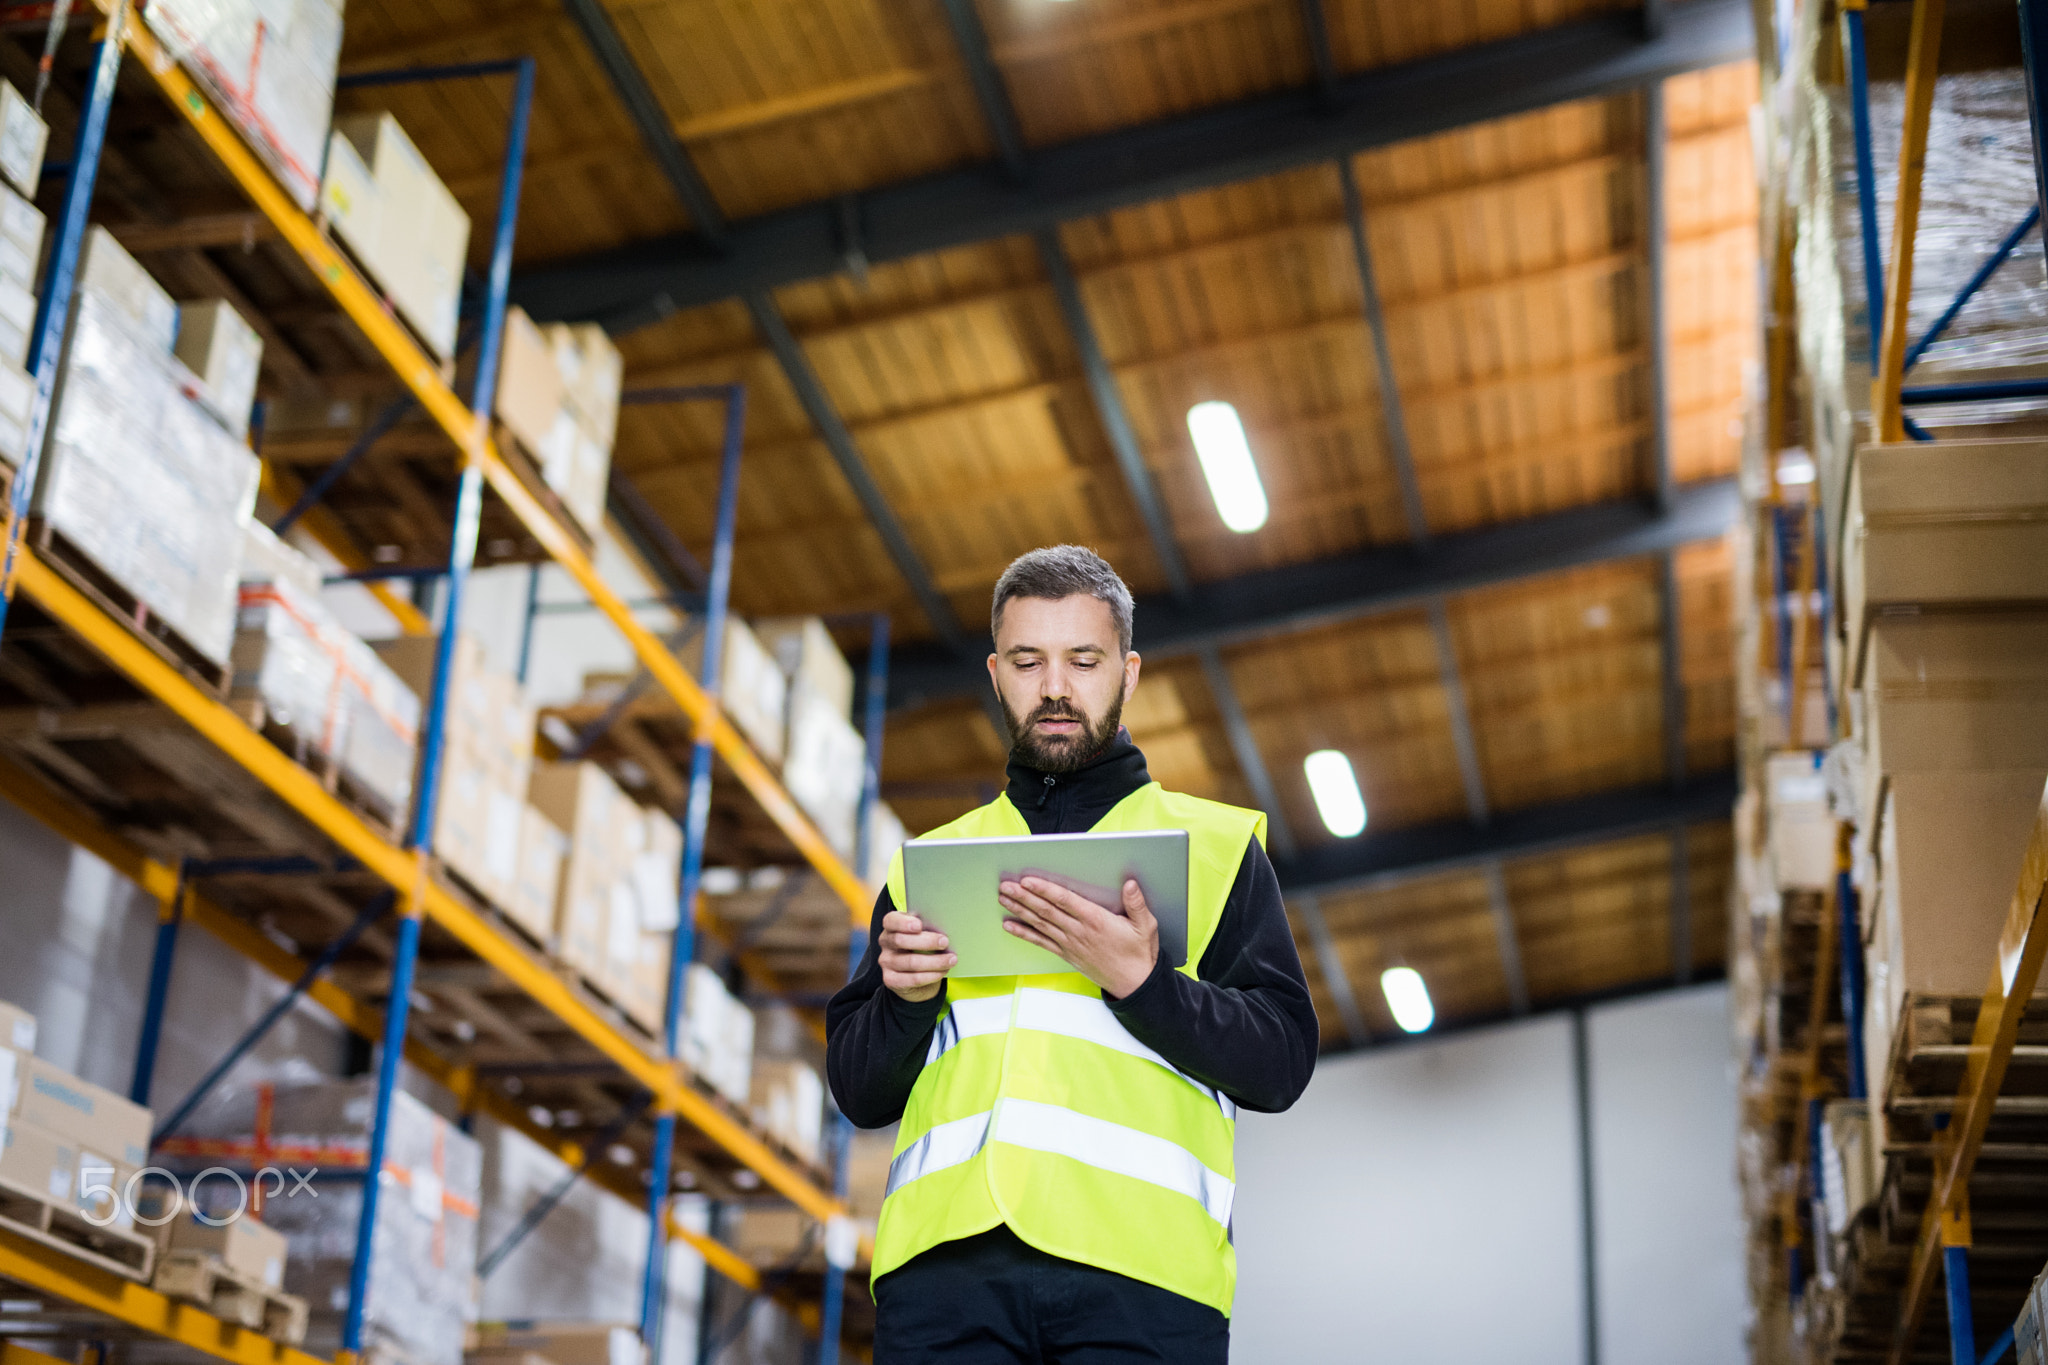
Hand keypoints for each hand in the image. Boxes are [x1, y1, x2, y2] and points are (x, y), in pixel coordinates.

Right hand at [879, 911, 954, 1002]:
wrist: (917, 973)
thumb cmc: (923, 946)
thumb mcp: (924, 933)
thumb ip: (929, 928)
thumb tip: (947, 927)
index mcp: (892, 926)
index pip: (891, 920)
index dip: (903, 923)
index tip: (919, 925)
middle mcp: (886, 943)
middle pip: (901, 940)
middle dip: (926, 941)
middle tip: (945, 942)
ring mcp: (886, 962)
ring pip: (911, 962)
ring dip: (935, 961)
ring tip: (951, 959)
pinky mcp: (891, 980)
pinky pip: (913, 979)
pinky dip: (931, 975)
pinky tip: (943, 971)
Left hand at [997, 876, 1158, 998]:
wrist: (1134, 984)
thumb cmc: (1139, 953)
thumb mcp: (1146, 925)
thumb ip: (1136, 904)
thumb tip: (1130, 883)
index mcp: (1096, 920)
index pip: (1064, 901)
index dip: (1045, 890)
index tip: (1028, 881)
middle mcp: (1079, 931)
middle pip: (1046, 911)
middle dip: (1024, 897)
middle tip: (1006, 885)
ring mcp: (1070, 944)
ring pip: (1040, 924)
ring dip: (1020, 910)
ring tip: (1003, 898)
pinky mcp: (1067, 954)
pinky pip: (1042, 942)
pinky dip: (1024, 933)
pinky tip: (1010, 926)